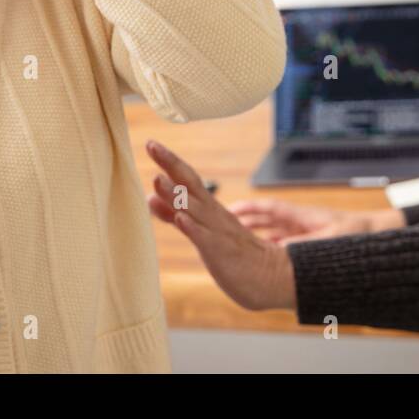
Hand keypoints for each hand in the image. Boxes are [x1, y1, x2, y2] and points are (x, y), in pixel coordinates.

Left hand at [144, 140, 296, 312]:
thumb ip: (174, 213)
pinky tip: (181, 218)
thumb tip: (149, 198)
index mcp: (207, 207)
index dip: (170, 161)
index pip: (187, 178)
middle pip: (190, 183)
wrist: (269, 276)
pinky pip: (206, 238)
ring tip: (157, 179)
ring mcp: (217, 231)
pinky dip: (193, 227)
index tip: (152, 143)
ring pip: (195, 208)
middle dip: (171, 164)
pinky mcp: (220, 252)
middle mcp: (212, 214)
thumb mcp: (199, 229)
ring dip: (176, 194)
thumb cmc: (231, 252)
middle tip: (152, 145)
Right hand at [228, 198, 400, 244]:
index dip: (248, 208)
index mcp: (301, 216)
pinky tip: (256, 254)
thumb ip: (305, 243)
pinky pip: (279, 242)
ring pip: (269, 231)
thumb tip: (281, 248)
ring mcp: (299, 231)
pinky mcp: (304, 242)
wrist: (375, 235)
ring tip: (231, 239)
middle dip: (243, 221)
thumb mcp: (330, 238)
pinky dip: (266, 246)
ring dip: (252, 234)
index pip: (269, 209)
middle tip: (220, 224)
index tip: (230, 209)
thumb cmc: (356, 234)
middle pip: (264, 219)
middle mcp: (297, 222)